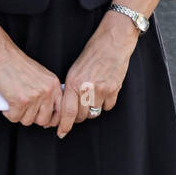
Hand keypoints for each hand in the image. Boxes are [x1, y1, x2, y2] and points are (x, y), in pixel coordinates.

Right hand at [0, 47, 63, 127]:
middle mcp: (47, 91)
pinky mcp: (19, 101)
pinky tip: (7, 102)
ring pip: (27, 121)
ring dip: (19, 115)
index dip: (52, 120)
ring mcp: (34, 97)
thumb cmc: (18, 65)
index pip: (61, 111)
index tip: (45, 122)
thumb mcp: (41, 76)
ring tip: (14, 103)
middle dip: (32, 118)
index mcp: (54, 85)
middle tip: (24, 111)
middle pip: (44, 120)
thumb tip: (46, 111)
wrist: (2, 56)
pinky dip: (8, 113)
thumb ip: (46, 91)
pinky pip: (14, 118)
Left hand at [56, 13, 138, 137]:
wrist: (113, 42)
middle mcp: (86, 88)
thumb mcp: (75, 69)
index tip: (61, 133)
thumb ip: (71, 88)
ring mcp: (101, 90)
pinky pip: (108, 107)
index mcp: (73, 82)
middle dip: (79, 117)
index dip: (64, 126)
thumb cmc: (93, 53)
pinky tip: (104, 93)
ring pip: (94, 113)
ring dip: (92, 111)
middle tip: (79, 112)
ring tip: (92, 99)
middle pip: (81, 116)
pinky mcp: (114, 89)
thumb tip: (67, 107)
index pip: (67, 112)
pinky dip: (105, 103)